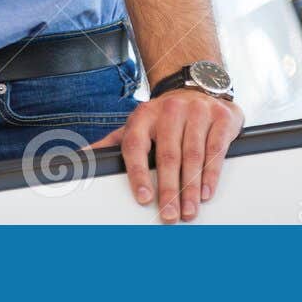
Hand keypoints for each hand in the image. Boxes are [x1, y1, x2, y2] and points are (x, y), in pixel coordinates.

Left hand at [88, 88, 244, 222]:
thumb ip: (111, 143)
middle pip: (167, 155)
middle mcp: (170, 111)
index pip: (136, 146)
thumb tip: (81, 158)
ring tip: (188, 211)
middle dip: (168, 189)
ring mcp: (197, 111)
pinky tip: (206, 192)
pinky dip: (211, 174)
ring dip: (190, 188)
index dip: (138, 174)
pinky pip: (215, 149)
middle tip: (168, 215)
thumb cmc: (164, 116)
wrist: (197, 85)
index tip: (143, 198)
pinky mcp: (220, 116)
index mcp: (144, 115)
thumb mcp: (136, 125)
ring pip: (193, 155)